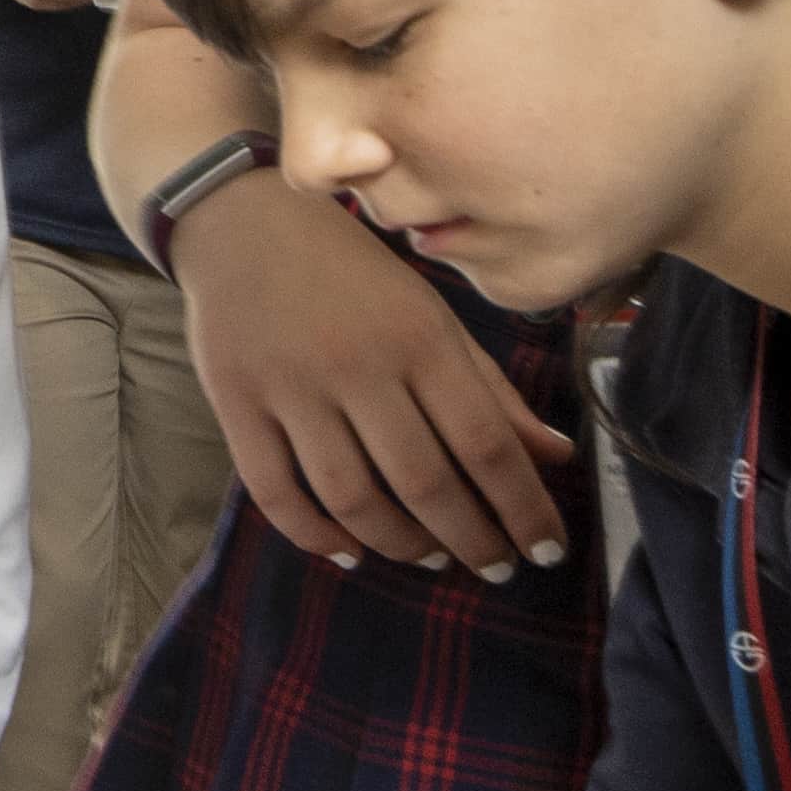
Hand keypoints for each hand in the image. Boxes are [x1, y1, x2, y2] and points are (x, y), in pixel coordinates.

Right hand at [178, 166, 571, 577]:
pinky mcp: (235, 404)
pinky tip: (349, 553)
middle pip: (423, 480)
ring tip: (431, 558)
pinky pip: (275, 492)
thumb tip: (555, 456)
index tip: (547, 550)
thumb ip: (491, 390)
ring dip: (400, 544)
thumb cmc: (355, 275)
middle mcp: (359, 365)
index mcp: (421, 339)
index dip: (522, 507)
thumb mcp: (434, 316)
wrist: (245, 222)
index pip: (485, 443)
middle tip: (495, 568)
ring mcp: (291, 388)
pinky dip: (314, 535)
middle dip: (470, 537)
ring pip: (352, 496)